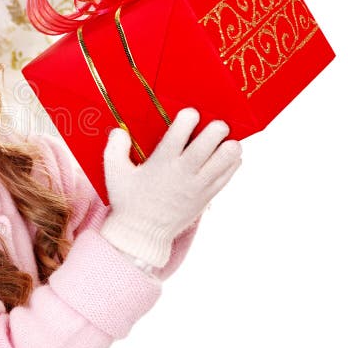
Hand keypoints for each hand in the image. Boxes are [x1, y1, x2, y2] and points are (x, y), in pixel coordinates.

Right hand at [100, 108, 241, 266]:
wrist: (142, 234)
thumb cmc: (128, 201)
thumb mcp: (114, 173)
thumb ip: (114, 148)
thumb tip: (120, 131)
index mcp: (161, 163)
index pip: (179, 134)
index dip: (188, 118)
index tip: (190, 113)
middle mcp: (183, 172)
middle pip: (208, 144)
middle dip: (217, 129)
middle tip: (217, 124)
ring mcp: (198, 185)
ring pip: (224, 159)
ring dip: (230, 145)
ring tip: (228, 138)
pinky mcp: (206, 196)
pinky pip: (227, 175)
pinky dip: (232, 163)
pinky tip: (230, 155)